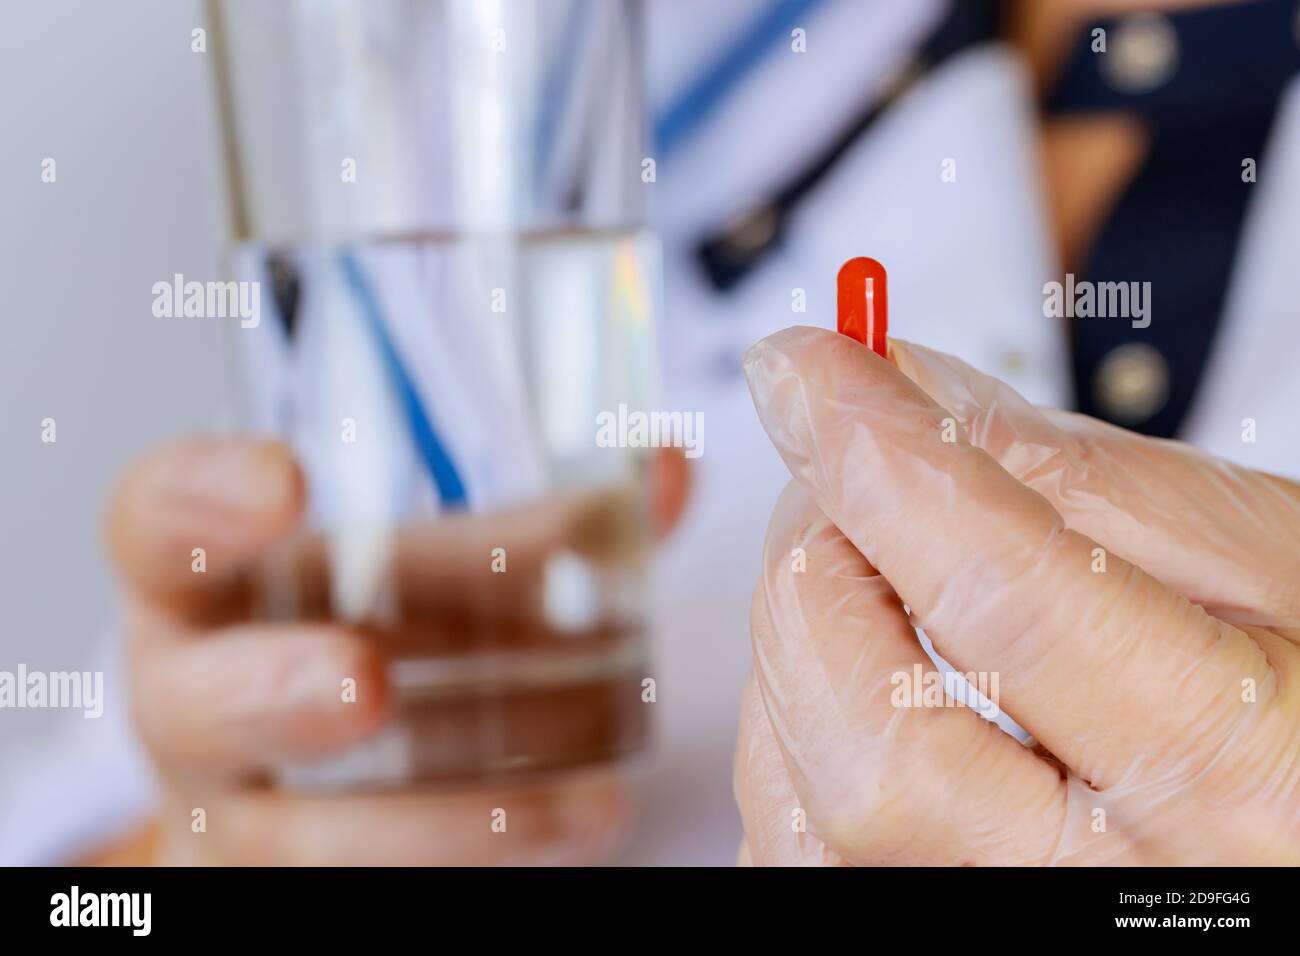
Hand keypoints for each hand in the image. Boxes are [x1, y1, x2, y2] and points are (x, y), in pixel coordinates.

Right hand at [106, 439, 686, 864]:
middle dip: (277, 691)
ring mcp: (239, 802)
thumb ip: (546, 513)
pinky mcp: (290, 875)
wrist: (330, 760)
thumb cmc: (380, 628)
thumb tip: (666, 471)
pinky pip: (363, 888)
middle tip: (363, 684)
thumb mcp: (439, 560)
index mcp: (211, 578)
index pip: (156, 522)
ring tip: (570, 803)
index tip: (283, 481)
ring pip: (293, 833)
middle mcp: (202, 691)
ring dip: (430, 820)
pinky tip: (579, 824)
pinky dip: (476, 862)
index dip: (198, 501)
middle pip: (195, 698)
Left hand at [735, 326, 1299, 865]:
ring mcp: (1001, 917)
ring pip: (808, 795)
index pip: (1000, 597)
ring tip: (877, 577)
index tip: (806, 371)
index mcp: (1232, 768)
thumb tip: (891, 387)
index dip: (878, 459)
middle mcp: (1105, 889)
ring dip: (800, 644)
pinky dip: (791, 723)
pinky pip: (788, 832)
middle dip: (820, 569)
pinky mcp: (919, 920)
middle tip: (844, 478)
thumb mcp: (1245, 551)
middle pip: (873, 739)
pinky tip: (865, 673)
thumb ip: (1059, 470)